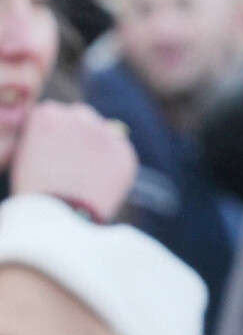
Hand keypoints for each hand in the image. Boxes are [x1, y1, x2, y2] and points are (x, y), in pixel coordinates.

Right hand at [10, 102, 136, 221]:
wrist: (59, 221)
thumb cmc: (34, 192)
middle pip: (80, 115)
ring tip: (84, 173)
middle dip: (75, 132)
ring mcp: (105, 134)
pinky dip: (112, 163)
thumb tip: (57, 132)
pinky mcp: (125, 152)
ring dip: (96, 143)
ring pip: (103, 129)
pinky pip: (120, 151)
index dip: (50, 134)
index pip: (51, 113)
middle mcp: (79, 117)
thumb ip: (42, 135)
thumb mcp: (25, 157)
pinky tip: (98, 182)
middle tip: (70, 161)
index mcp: (47, 115)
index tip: (49, 151)